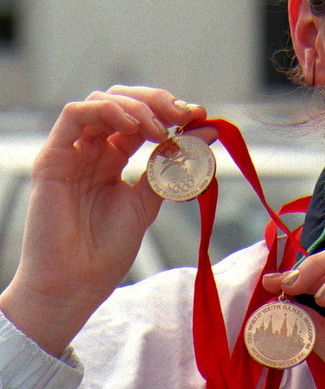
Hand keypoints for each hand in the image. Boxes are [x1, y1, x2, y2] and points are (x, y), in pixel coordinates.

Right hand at [0, 86, 209, 354]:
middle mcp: (92, 151)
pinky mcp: (52, 158)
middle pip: (123, 103)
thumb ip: (171, 168)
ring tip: (162, 129)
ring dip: (138, 106)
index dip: (172, 112)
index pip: (142, 119)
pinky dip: (107, 110)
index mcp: (113, 159)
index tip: (201, 117)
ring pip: (100, 102)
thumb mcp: (147, 203)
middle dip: (158, 102)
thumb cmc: (106, 252)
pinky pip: (74, 115)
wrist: (74, 285)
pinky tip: (134, 126)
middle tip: (185, 115)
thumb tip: (208, 133)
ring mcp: (71, 152)